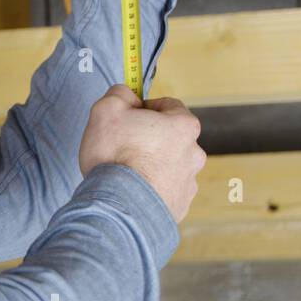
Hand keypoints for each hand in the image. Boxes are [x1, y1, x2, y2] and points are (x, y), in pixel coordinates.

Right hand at [77, 84, 205, 223]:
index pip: (169, 105)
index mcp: (183, 126)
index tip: (129, 115)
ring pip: (169, 165)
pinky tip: (131, 190)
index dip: (146, 107)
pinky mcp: (179, 206)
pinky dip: (151, 188)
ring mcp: (188, 182)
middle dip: (150, 138)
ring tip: (125, 172)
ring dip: (152, 165)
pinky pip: (165, 190)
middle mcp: (193, 153)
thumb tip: (126, 95)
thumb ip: (119, 94)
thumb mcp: (107, 109)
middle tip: (123, 144)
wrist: (119, 205)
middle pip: (171, 137)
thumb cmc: (115, 155)